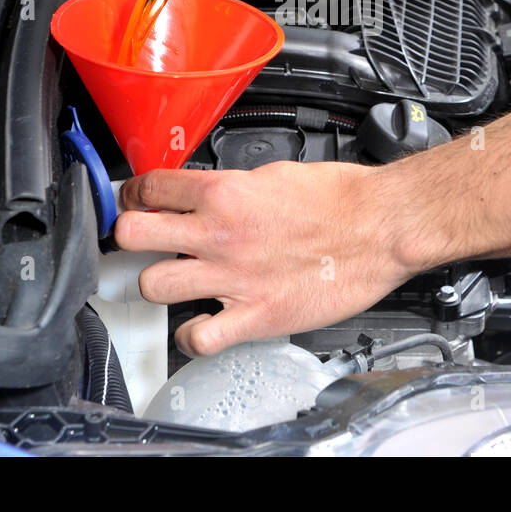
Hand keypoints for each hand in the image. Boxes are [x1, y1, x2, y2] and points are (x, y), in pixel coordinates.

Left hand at [114, 161, 417, 356]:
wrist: (381, 226)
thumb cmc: (342, 199)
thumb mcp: (276, 173)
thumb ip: (234, 185)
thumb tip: (210, 192)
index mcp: (225, 192)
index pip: (149, 188)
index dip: (133, 195)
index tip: (136, 202)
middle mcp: (220, 233)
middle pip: (131, 234)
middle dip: (129, 237)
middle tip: (139, 241)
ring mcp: (233, 277)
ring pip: (152, 285)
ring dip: (157, 285)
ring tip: (173, 283)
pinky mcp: (256, 316)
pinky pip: (198, 338)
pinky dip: (191, 337)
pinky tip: (200, 326)